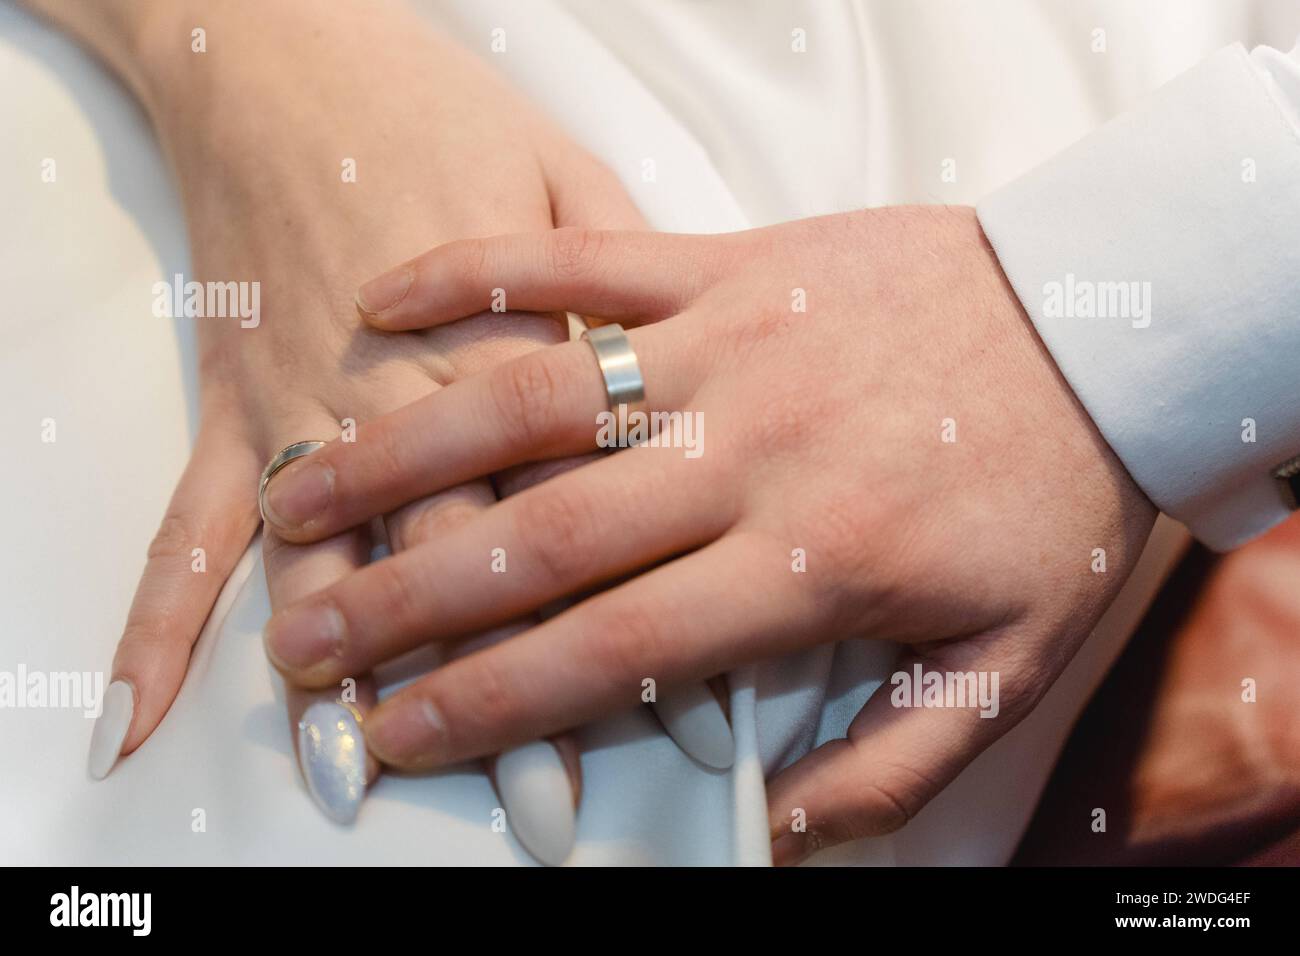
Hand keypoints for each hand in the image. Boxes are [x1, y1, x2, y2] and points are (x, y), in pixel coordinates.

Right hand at [60, 0, 673, 863]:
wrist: (292, 54)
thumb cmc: (449, 112)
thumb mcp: (577, 177)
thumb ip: (636, 290)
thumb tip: (696, 382)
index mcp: (521, 343)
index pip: (588, 505)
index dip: (638, 611)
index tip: (682, 715)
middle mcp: (413, 391)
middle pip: (468, 554)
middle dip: (506, 680)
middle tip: (542, 801)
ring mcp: (311, 406)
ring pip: (334, 562)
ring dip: (352, 678)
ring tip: (368, 781)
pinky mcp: (237, 407)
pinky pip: (193, 528)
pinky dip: (154, 622)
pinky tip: (136, 717)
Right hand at [258, 205, 1156, 862]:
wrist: (1097, 326)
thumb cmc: (1045, 491)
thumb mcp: (1003, 662)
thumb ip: (885, 768)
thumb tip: (777, 842)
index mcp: (810, 562)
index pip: (615, 650)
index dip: (495, 705)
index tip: (400, 737)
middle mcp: (748, 453)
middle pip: (545, 537)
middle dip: (410, 601)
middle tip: (309, 645)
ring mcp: (730, 345)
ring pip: (537, 400)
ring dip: (408, 451)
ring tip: (304, 498)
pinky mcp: (728, 263)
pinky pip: (585, 260)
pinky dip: (479, 275)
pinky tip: (387, 301)